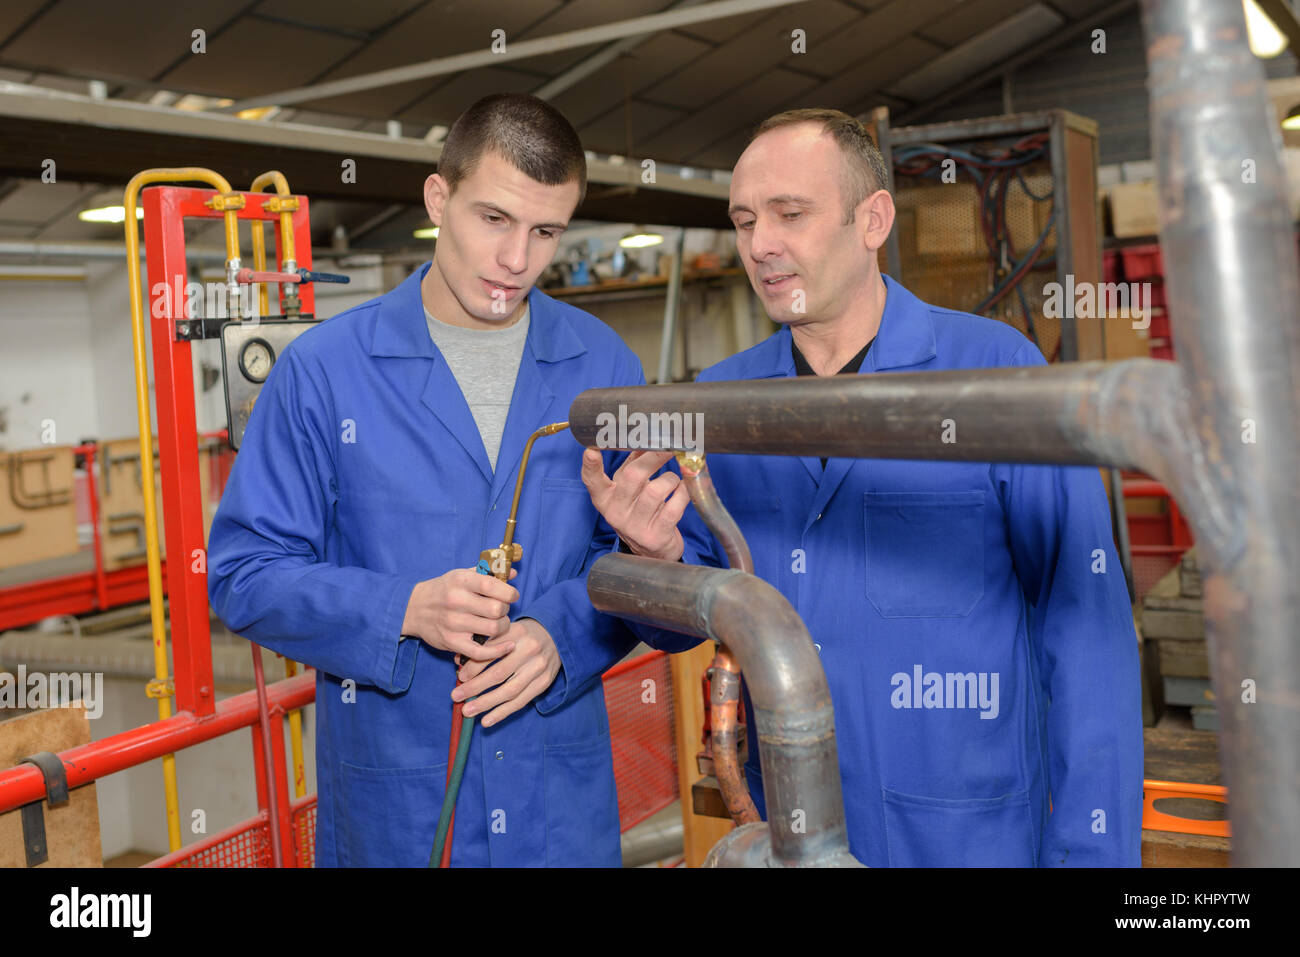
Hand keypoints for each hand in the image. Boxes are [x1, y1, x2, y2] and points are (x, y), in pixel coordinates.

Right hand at [401, 567, 518, 663]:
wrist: (413, 608)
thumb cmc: (444, 590)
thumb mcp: (462, 575)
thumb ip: (488, 573)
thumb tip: (514, 572)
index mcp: (461, 581)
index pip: (492, 585)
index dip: (509, 592)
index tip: (513, 596)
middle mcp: (456, 601)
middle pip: (497, 609)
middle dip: (506, 610)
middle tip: (501, 610)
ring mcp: (454, 624)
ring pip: (493, 629)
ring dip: (503, 627)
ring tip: (498, 622)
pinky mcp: (452, 642)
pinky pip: (481, 652)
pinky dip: (498, 651)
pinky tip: (508, 645)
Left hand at [452, 618, 560, 726]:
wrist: (556, 636)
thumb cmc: (523, 635)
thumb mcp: (506, 631)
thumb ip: (484, 645)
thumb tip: (459, 663)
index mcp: (517, 633)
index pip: (491, 652)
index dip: (473, 667)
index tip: (460, 677)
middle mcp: (529, 650)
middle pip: (499, 673)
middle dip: (475, 687)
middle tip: (456, 696)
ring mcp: (538, 668)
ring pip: (509, 691)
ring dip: (486, 703)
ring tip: (468, 712)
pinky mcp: (544, 682)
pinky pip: (521, 701)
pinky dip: (502, 713)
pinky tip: (487, 720)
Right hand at [581, 449, 689, 561]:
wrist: (651, 552)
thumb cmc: (641, 511)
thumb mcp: (629, 490)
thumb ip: (633, 463)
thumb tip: (645, 435)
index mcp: (605, 498)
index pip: (592, 481)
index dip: (591, 466)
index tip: (591, 450)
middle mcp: (616, 512)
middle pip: (632, 477)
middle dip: (654, 456)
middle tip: (670, 445)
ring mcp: (635, 526)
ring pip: (656, 491)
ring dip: (671, 478)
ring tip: (674, 479)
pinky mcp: (656, 536)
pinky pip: (674, 507)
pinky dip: (683, 493)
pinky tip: (683, 489)